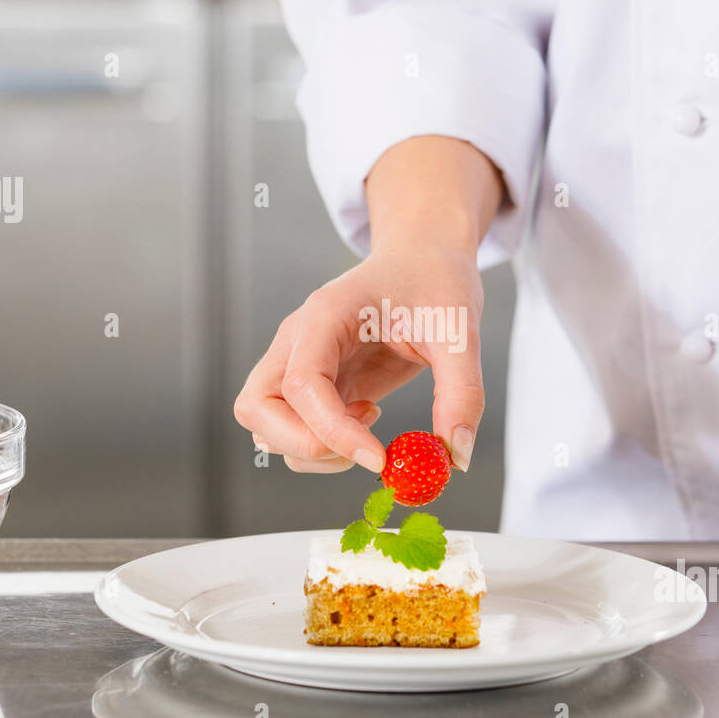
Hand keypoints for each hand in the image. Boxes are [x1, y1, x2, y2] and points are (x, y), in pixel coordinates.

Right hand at [234, 243, 484, 473]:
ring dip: (312, 451)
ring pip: (265, 428)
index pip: (301, 384)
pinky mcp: (313, 386)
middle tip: (367, 448)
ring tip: (369, 430)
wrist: (423, 259)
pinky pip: (294, 431)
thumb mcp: (459, 330)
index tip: (379, 458)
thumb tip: (457, 457)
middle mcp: (298, 341)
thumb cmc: (434, 281)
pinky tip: (365, 421)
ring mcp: (297, 364)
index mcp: (324, 315)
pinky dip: (322, 447)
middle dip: (306, 445)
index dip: (332, 430)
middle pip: (256, 408)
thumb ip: (462, 392)